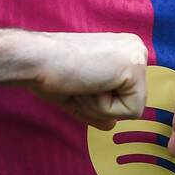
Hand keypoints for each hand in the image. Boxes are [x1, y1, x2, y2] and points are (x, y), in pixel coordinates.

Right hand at [26, 31, 147, 130]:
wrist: (36, 59)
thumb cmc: (50, 73)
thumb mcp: (79, 93)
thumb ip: (97, 107)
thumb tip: (111, 125)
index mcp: (123, 50)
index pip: (125, 96)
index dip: (98, 101)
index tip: (78, 82)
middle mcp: (136, 48)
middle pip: (132, 103)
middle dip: (101, 105)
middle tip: (79, 83)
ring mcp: (138, 56)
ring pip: (133, 110)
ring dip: (100, 107)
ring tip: (82, 82)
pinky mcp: (135, 68)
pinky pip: (131, 112)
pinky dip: (104, 107)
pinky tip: (89, 83)